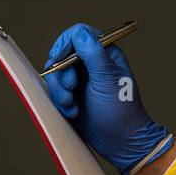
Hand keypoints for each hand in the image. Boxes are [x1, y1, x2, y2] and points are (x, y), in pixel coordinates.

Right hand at [43, 23, 168, 174]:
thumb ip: (94, 54)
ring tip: (73, 106)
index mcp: (104, 54)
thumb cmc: (121, 111)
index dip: (65, 44)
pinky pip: (54, 91)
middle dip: (61, 73)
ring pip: (54, 74)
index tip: (60, 60)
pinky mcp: (72, 95)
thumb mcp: (107, 80)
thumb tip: (80, 32)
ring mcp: (80, 80)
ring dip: (60, 91)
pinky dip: (60, 102)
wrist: (120, 142)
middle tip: (72, 89)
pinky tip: (74, 112)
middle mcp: (91, 64)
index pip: (77, 35)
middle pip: (61, 54)